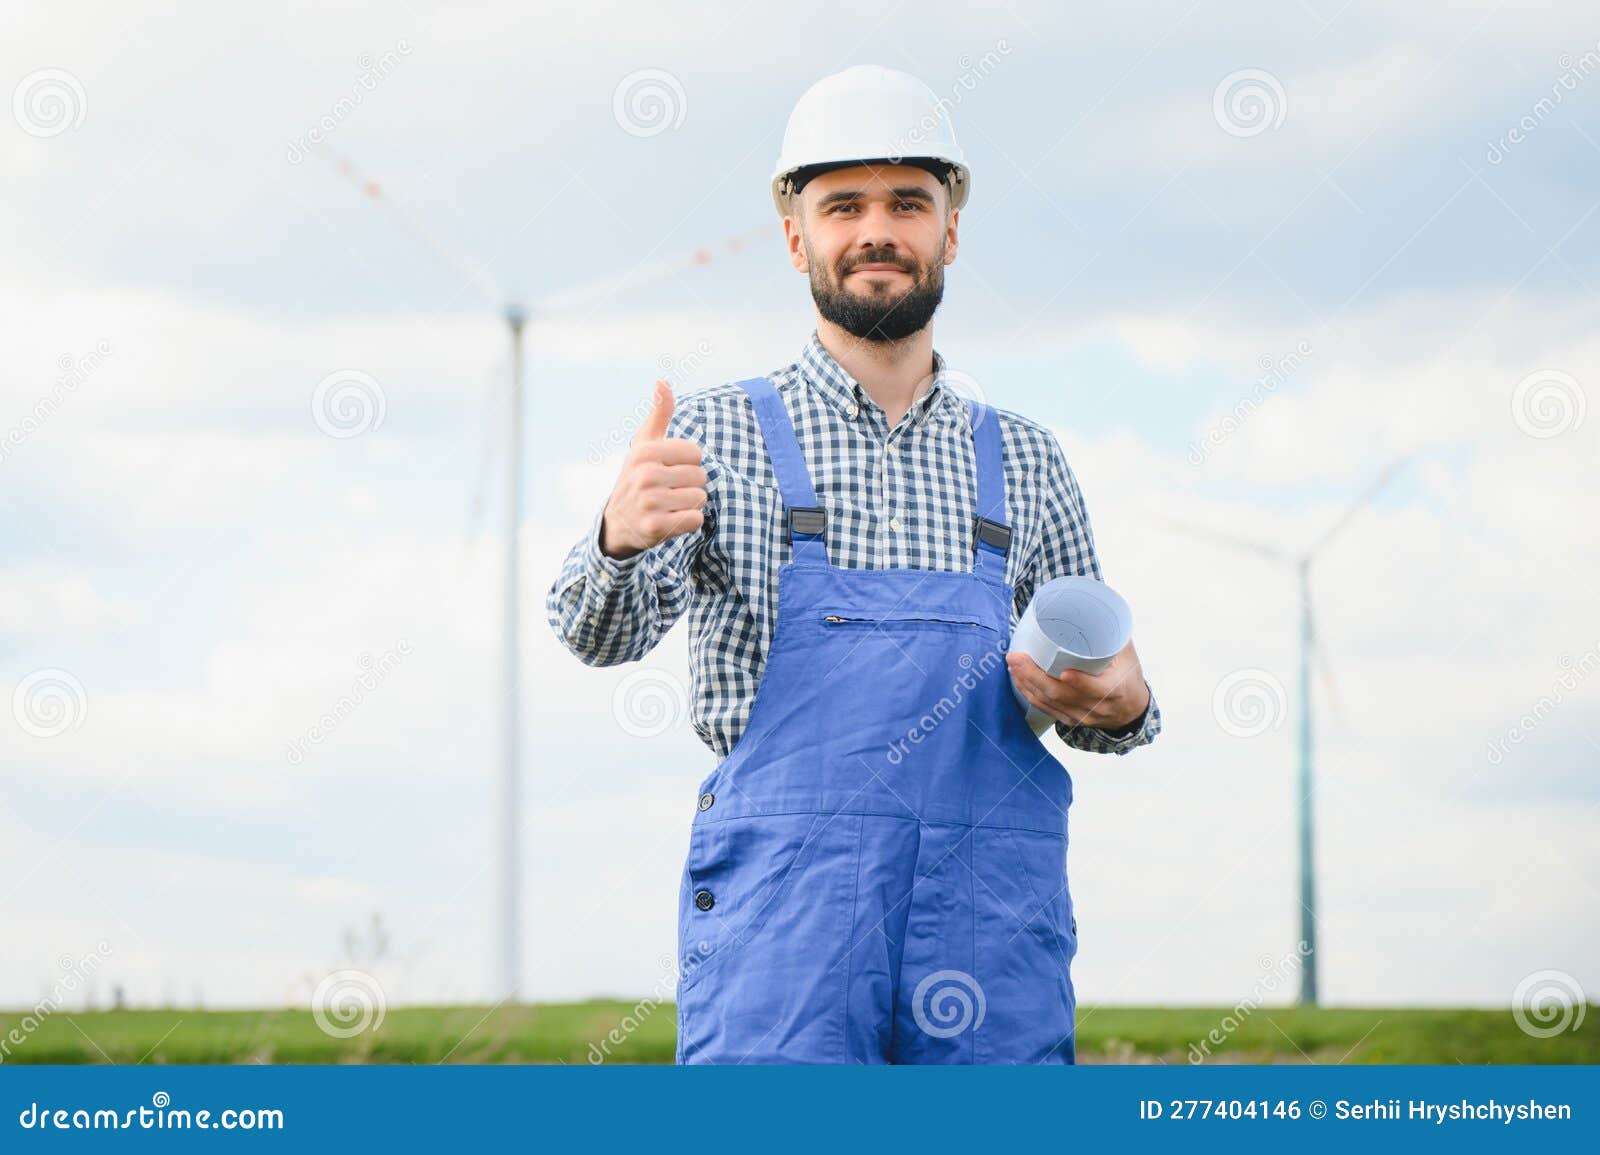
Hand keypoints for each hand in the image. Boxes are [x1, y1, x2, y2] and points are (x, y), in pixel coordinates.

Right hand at [600, 380, 708, 559]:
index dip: (687, 463)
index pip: (695, 453)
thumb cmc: (638, 476)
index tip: (668, 469)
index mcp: (645, 452)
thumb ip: (658, 413)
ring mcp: (649, 502)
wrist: (618, 522)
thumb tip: (662, 381)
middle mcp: (645, 475)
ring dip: (689, 504)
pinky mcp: (656, 527)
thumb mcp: (645, 444)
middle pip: (700, 477)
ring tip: (668, 505)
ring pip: (700, 498)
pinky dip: (688, 522)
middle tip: (668, 490)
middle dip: (689, 485)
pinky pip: (695, 520)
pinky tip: (670, 520)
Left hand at [1006, 639, 1149, 729]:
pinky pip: (1044, 708)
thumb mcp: (1127, 655)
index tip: (1064, 673)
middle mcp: (1095, 707)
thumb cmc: (1128, 677)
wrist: (1131, 710)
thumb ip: (1112, 634)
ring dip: (1026, 683)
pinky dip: (1029, 693)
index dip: (1080, 683)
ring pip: (1048, 702)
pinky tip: (1018, 679)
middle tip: (1017, 657)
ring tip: (1012, 664)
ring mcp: (1080, 716)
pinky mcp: (1068, 719)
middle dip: (1034, 676)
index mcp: (1114, 690)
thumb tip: (1094, 605)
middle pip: (1060, 695)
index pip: (1096, 690)